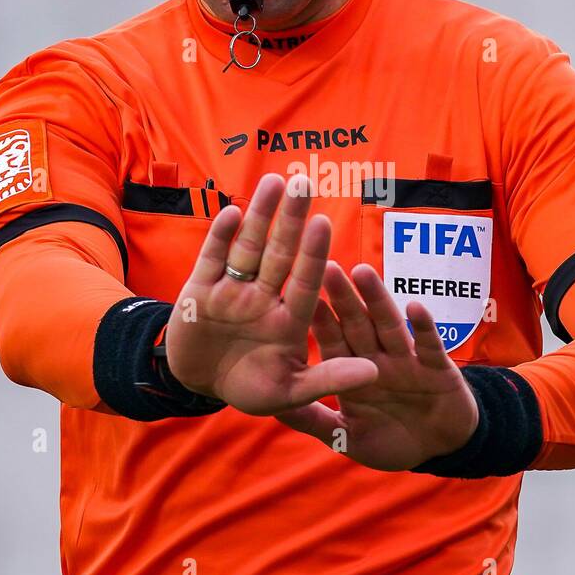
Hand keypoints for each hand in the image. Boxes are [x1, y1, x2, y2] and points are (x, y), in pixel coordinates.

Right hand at [164, 174, 378, 414]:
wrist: (200, 385)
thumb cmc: (250, 388)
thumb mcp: (289, 392)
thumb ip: (328, 380)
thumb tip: (375, 374)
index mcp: (289, 319)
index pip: (305, 281)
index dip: (313, 254)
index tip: (324, 224)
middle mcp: (264, 298)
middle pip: (279, 253)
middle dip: (291, 220)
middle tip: (304, 183)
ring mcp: (232, 290)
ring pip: (248, 247)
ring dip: (260, 215)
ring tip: (275, 182)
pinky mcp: (200, 289)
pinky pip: (212, 257)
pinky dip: (220, 236)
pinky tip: (233, 212)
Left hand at [275, 261, 479, 470]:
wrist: (441, 451)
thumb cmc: (393, 443)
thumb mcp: (348, 438)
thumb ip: (315, 421)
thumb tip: (273, 408)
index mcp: (353, 373)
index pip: (332, 342)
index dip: (318, 320)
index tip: (298, 294)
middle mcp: (378, 360)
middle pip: (357, 324)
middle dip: (342, 298)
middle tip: (327, 267)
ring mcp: (408, 361)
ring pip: (389, 326)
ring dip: (377, 300)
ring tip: (363, 272)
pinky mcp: (438, 368)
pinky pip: (429, 345)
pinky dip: (423, 327)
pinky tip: (414, 307)